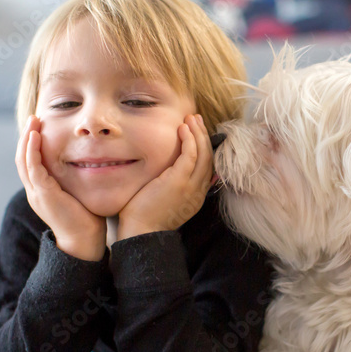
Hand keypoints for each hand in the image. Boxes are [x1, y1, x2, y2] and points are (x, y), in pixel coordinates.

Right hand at [15, 115, 106, 260]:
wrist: (84, 242)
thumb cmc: (88, 220)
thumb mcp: (80, 194)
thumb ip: (79, 180)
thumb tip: (95, 163)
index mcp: (42, 191)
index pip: (32, 162)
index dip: (34, 143)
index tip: (41, 126)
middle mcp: (35, 191)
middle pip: (23, 158)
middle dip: (27, 136)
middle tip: (34, 118)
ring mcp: (36, 193)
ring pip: (24, 160)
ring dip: (27, 139)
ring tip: (33, 121)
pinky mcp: (43, 194)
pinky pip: (32, 168)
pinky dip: (32, 150)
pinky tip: (35, 136)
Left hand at [117, 114, 213, 238]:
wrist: (141, 233)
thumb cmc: (146, 219)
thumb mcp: (167, 202)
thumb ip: (176, 188)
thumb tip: (178, 173)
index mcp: (196, 196)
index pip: (208, 167)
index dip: (204, 147)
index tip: (197, 134)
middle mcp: (198, 191)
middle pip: (209, 158)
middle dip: (204, 136)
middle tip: (197, 120)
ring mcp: (191, 186)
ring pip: (203, 153)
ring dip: (199, 133)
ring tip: (192, 118)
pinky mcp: (179, 181)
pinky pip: (191, 154)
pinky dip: (190, 139)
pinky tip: (183, 127)